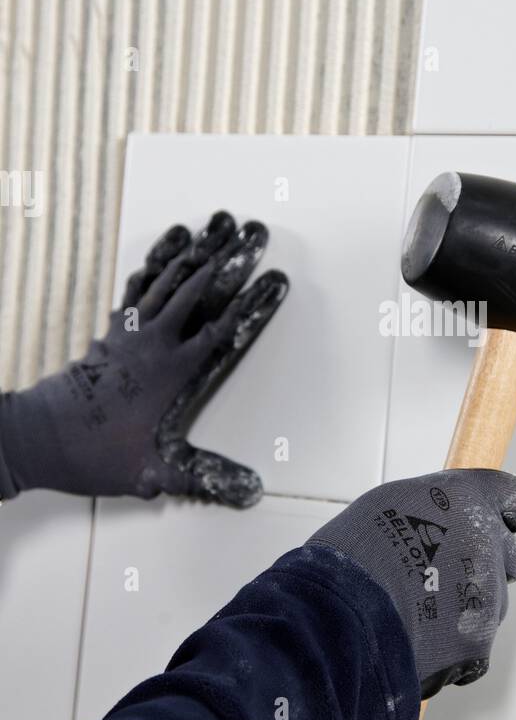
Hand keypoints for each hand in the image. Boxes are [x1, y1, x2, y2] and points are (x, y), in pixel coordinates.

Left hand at [0, 212, 287, 505]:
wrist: (37, 438)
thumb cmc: (93, 455)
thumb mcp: (151, 474)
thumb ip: (200, 478)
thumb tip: (251, 493)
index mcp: (171, 373)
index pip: (221, 331)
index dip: (250, 304)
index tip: (274, 280)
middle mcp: (153, 345)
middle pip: (196, 291)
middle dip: (227, 260)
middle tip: (250, 232)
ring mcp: (129, 334)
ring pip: (166, 282)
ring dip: (193, 254)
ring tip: (215, 226)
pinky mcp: (110, 334)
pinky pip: (136, 290)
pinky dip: (154, 266)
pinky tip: (165, 251)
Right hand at [309, 469, 515, 697]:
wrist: (343, 612)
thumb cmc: (353, 555)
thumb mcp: (390, 505)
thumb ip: (432, 513)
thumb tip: (439, 527)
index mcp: (467, 498)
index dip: (507, 511)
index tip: (501, 519)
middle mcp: (488, 541)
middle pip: (510, 556)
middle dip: (487, 565)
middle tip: (446, 574)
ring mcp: (489, 593)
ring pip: (492, 602)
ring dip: (467, 606)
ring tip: (420, 610)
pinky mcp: (480, 639)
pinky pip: (476, 644)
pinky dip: (455, 646)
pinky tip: (421, 639)